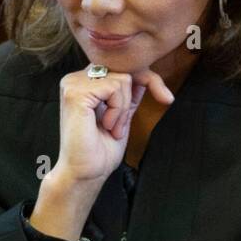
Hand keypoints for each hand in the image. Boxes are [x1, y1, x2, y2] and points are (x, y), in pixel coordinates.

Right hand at [53, 65, 173, 185]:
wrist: (85, 172)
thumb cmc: (99, 150)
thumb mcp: (121, 116)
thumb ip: (128, 95)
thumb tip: (146, 77)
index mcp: (84, 83)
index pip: (121, 68)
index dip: (148, 79)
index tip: (167, 98)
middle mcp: (75, 79)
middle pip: (125, 70)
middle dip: (131, 100)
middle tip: (118, 127)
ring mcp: (73, 83)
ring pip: (123, 79)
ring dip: (123, 109)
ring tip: (110, 127)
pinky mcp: (76, 92)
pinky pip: (115, 88)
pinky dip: (118, 110)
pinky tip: (106, 125)